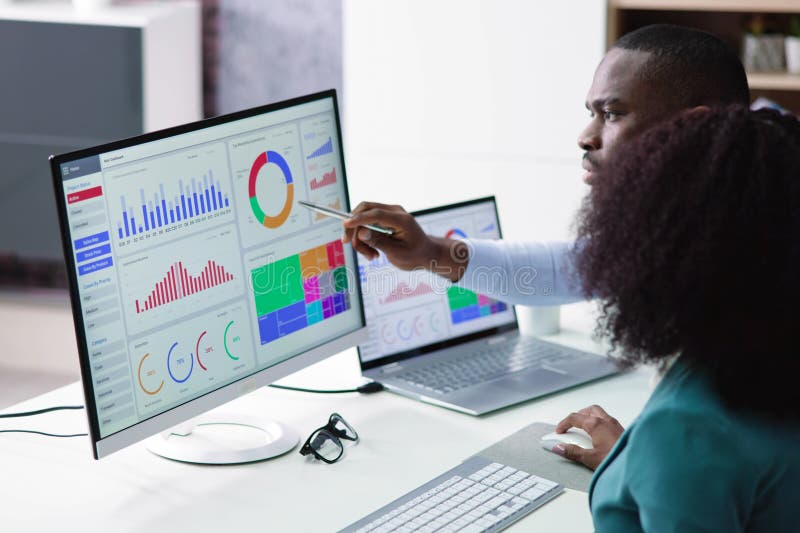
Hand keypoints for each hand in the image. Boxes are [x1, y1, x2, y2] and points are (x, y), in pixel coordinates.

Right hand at [342, 201, 468, 280]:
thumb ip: (379, 242)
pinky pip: (368, 223)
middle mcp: (395, 212)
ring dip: (361, 238)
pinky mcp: (386, 219)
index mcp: (401, 220)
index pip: (375, 214)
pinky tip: (373, 252)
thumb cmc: (415, 255)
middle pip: (365, 210)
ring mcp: (390, 213)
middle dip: (354, 227)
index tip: (345, 225)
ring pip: (364, 218)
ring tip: (371, 256)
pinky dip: (365, 237)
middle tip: (348, 244)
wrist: (425, 254)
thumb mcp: (397, 253)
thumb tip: (361, 233)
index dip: (358, 219)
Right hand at [553, 405, 623, 469]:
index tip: (559, 431)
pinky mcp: (622, 431)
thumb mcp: (590, 458)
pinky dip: (599, 423)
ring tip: (583, 428)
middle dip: (578, 416)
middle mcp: (607, 421)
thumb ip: (573, 452)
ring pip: (599, 413)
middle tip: (570, 425)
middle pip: (588, 410)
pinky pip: (607, 420)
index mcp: (597, 424)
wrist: (640, 464)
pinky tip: (598, 435)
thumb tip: (559, 448)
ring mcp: (616, 425)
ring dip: (589, 417)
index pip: (575, 417)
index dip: (564, 423)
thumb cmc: (617, 460)